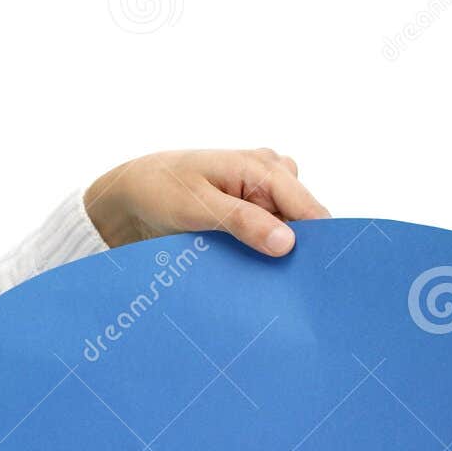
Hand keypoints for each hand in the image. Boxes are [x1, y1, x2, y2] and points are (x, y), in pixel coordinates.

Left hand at [83, 148, 330, 256]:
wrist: (132, 191)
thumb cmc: (160, 190)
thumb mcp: (196, 208)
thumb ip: (242, 222)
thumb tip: (288, 243)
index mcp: (262, 166)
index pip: (307, 206)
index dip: (319, 239)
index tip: (318, 275)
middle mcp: (271, 174)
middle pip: (303, 219)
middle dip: (296, 248)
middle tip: (285, 284)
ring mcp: (263, 192)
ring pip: (288, 229)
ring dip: (277, 252)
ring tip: (262, 277)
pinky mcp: (252, 209)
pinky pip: (271, 232)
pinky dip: (263, 250)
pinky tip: (252, 268)